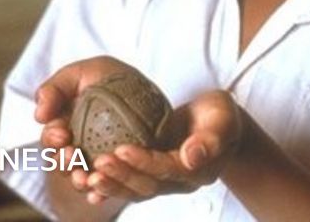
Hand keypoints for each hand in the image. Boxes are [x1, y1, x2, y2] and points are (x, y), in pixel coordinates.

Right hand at [36, 55, 140, 186]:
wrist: (149, 92)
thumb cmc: (110, 78)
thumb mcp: (82, 73)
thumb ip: (55, 88)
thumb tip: (38, 116)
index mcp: (64, 128)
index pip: (51, 139)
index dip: (52, 139)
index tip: (61, 134)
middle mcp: (77, 150)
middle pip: (62, 164)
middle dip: (62, 162)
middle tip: (71, 155)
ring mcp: (97, 164)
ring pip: (82, 180)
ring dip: (79, 181)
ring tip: (84, 178)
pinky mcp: (119, 175)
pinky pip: (108, 190)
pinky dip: (100, 195)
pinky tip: (99, 196)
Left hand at [82, 89, 242, 203]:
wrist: (215, 124)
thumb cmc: (219, 117)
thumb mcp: (222, 119)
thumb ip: (210, 138)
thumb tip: (192, 157)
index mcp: (198, 170)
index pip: (168, 169)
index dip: (145, 162)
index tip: (121, 149)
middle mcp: (179, 182)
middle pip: (148, 186)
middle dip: (122, 176)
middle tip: (99, 163)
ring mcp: (164, 182)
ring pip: (135, 191)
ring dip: (111, 185)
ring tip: (86, 177)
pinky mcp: (150, 177)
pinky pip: (128, 186)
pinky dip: (109, 187)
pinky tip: (87, 184)